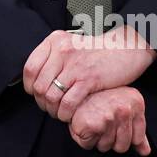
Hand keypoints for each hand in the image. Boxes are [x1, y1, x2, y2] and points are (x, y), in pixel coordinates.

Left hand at [23, 25, 154, 121]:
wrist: (127, 47)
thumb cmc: (97, 51)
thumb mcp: (71, 44)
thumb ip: (53, 57)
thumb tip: (35, 80)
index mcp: (55, 40)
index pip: (30, 68)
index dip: (30, 86)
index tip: (37, 94)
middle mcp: (62, 50)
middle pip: (39, 85)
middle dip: (42, 102)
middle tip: (51, 108)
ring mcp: (75, 65)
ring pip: (51, 96)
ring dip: (53, 110)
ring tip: (60, 113)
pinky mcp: (89, 78)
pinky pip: (68, 103)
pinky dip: (65, 114)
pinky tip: (70, 115)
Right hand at [68, 86, 151, 154]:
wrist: (73, 85)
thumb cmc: (97, 96)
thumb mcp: (123, 107)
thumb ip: (136, 130)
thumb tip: (145, 152)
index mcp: (136, 103)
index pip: (136, 139)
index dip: (123, 135)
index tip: (113, 123)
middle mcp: (125, 110)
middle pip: (122, 146)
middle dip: (109, 139)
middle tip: (100, 122)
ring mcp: (109, 117)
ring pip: (105, 147)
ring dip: (95, 138)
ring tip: (91, 120)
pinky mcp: (92, 124)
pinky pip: (88, 145)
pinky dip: (82, 137)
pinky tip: (82, 123)